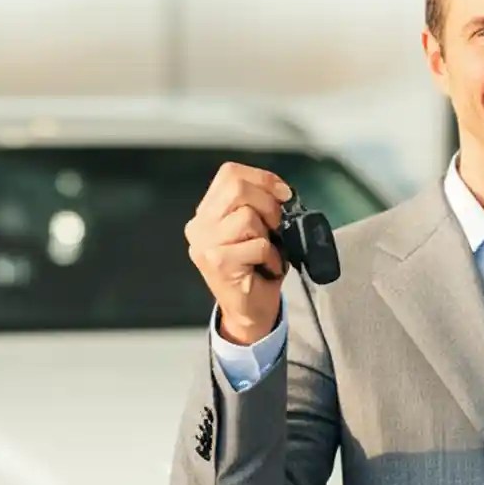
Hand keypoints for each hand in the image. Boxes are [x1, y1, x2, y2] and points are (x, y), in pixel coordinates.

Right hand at [185, 162, 291, 344]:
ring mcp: (205, 244)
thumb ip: (259, 204)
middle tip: (276, 227)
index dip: (262, 178)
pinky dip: (271, 256)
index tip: (283, 194)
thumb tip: (281, 192)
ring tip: (266, 252)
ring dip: (269, 235)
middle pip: (238, 188)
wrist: (249, 310)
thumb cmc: (256, 268)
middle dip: (268, 204)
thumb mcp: (256, 228)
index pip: (230, 174)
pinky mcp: (217, 262)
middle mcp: (199, 226)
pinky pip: (257, 245)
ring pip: (248, 217)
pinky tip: (265, 267)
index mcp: (207, 212)